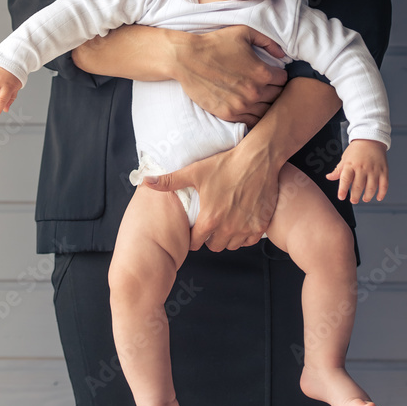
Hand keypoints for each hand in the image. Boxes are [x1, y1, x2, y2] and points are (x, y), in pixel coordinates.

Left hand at [143, 138, 279, 250]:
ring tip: (225, 223)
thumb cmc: (227, 164)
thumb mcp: (195, 171)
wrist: (258, 158)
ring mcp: (246, 228)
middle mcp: (228, 228)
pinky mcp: (260, 225)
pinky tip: (240, 221)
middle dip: (210, 238)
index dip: (193, 237)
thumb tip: (147, 181)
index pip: (196, 243)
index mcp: (210, 219)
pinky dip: (243, 235)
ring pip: (232, 245)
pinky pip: (248, 241)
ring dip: (227, 238)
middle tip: (210, 224)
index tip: (195, 229)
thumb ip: (170, 181)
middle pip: (214, 246)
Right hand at [172, 25, 286, 126]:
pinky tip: (248, 107)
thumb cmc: (215, 44)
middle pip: (278, 97)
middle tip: (266, 86)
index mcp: (262, 72)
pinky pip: (251, 122)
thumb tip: (282, 55)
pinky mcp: (228, 114)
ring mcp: (242, 105)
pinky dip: (253, 116)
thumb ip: (267, 41)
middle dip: (274, 90)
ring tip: (257, 97)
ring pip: (267, 113)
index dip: (279, 76)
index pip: (284, 80)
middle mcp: (255, 92)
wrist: (187, 59)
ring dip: (265, 105)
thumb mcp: (243, 33)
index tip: (272, 74)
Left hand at [327, 139, 388, 203]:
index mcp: (351, 164)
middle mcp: (362, 168)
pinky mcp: (384, 171)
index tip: (341, 197)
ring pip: (371, 188)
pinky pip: (384, 185)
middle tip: (353, 200)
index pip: (345, 179)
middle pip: (358, 186)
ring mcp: (374, 169)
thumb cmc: (356, 150)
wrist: (371, 139)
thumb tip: (328, 177)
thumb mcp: (345, 158)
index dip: (342, 189)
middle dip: (355, 196)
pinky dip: (382, 193)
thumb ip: (338, 170)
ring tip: (364, 199)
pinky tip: (378, 197)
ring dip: (368, 196)